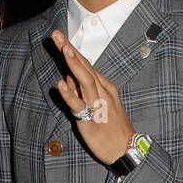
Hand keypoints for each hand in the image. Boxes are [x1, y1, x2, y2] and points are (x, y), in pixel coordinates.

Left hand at [51, 29, 133, 164]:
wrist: (125, 148)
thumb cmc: (112, 127)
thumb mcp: (99, 104)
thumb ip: (83, 91)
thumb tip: (69, 78)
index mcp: (104, 87)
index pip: (86, 64)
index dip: (73, 51)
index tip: (60, 38)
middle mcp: (102, 92)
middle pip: (85, 66)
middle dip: (70, 50)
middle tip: (57, 35)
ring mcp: (97, 104)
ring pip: (85, 80)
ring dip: (74, 64)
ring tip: (63, 49)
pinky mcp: (91, 119)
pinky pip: (79, 105)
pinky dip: (70, 94)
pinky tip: (61, 83)